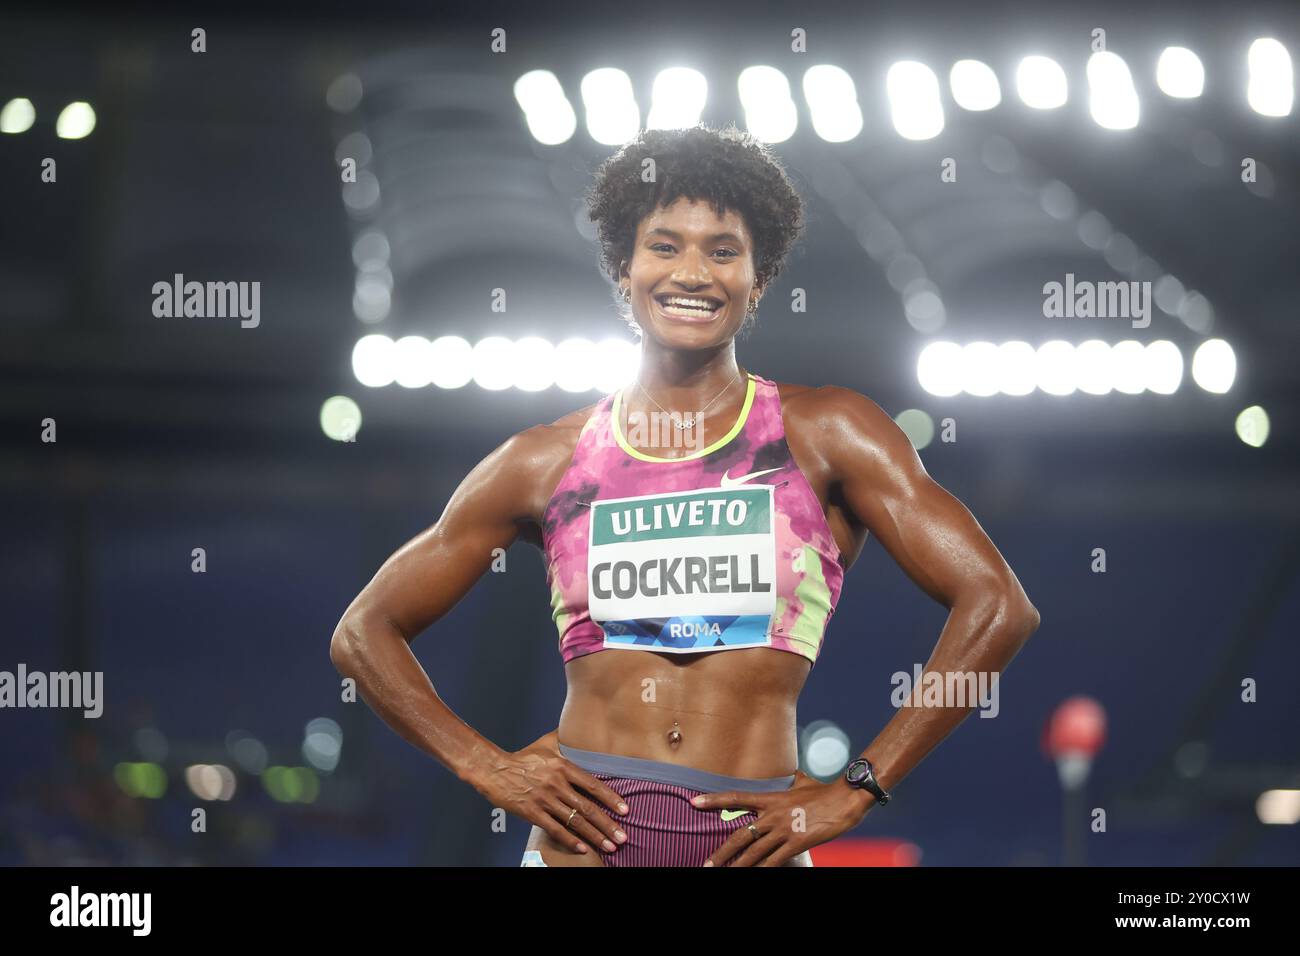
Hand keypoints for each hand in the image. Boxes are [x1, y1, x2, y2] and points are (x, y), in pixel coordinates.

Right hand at [470, 730, 629, 854]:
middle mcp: (556, 784)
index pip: (593, 784)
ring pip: (574, 821)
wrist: (494, 769)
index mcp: (563, 766)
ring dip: (594, 835)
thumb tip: (582, 729)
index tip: (625, 810)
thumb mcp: (546, 742)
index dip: (611, 798)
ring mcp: (544, 799)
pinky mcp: (532, 813)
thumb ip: (566, 739)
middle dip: (608, 824)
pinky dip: (570, 840)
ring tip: (610, 846)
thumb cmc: (523, 756)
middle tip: (623, 836)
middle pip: (587, 807)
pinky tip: (583, 848)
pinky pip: (555, 829)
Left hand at [689, 770, 873, 866]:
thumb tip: (794, 775)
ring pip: (753, 852)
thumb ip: (793, 780)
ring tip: (722, 873)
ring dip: (737, 866)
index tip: (694, 802)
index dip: (713, 800)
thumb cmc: (825, 790)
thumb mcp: (804, 781)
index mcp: (771, 798)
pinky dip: (762, 870)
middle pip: (740, 835)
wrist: (845, 799)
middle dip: (721, 852)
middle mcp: (772, 815)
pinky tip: (753, 876)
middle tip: (706, 863)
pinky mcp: (796, 843)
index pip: (736, 797)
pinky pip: (774, 861)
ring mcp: (783, 830)